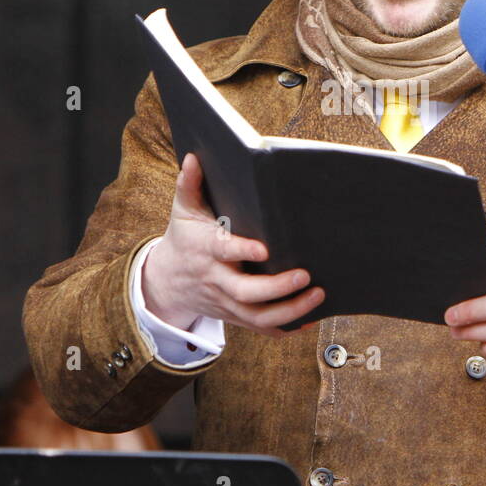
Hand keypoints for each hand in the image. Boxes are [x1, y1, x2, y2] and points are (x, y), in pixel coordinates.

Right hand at [141, 153, 323, 337]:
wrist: (168, 282)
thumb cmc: (184, 239)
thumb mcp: (183, 211)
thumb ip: (189, 185)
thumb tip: (194, 158)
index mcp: (204, 250)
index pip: (222, 251)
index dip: (242, 251)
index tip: (266, 248)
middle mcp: (216, 280)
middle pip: (245, 292)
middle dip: (277, 288)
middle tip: (306, 275)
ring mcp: (226, 302)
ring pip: (257, 316)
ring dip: (290, 311)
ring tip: (318, 296)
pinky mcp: (236, 316)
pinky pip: (261, 328)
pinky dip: (286, 327)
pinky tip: (311, 319)